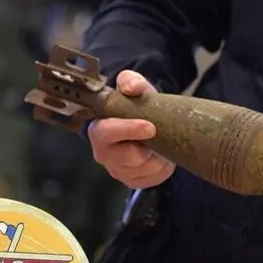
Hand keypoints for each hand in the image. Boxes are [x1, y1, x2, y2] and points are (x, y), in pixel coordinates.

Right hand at [87, 70, 175, 188]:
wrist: (147, 122)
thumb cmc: (135, 105)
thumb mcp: (134, 87)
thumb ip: (130, 81)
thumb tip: (132, 88)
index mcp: (98, 130)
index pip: (106, 133)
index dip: (127, 130)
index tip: (150, 127)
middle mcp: (104, 154)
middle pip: (128, 158)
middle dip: (148, 148)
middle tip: (157, 136)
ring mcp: (118, 171)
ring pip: (145, 169)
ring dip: (158, 156)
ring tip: (158, 144)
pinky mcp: (133, 182)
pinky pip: (155, 178)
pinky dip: (163, 167)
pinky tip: (160, 155)